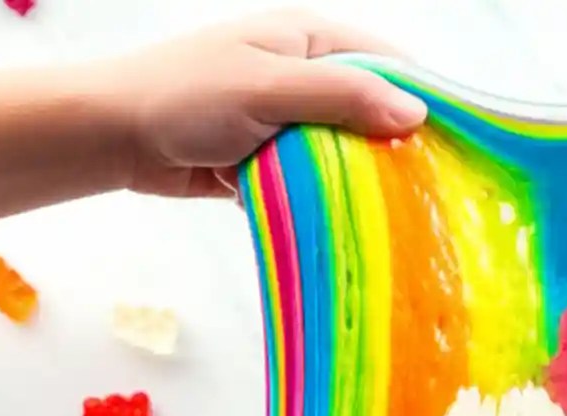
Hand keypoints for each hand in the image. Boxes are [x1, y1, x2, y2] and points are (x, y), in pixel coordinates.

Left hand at [98, 9, 426, 197]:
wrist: (112, 136)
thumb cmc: (184, 95)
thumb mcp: (268, 87)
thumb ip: (341, 96)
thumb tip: (416, 114)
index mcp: (311, 40)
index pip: (389, 66)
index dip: (424, 101)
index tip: (454, 146)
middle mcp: (307, 77)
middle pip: (375, 114)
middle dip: (394, 150)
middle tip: (427, 192)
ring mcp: (291, 120)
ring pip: (349, 153)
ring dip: (359, 181)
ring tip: (392, 216)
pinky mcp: (275, 158)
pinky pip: (318, 180)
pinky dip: (327, 199)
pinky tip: (346, 223)